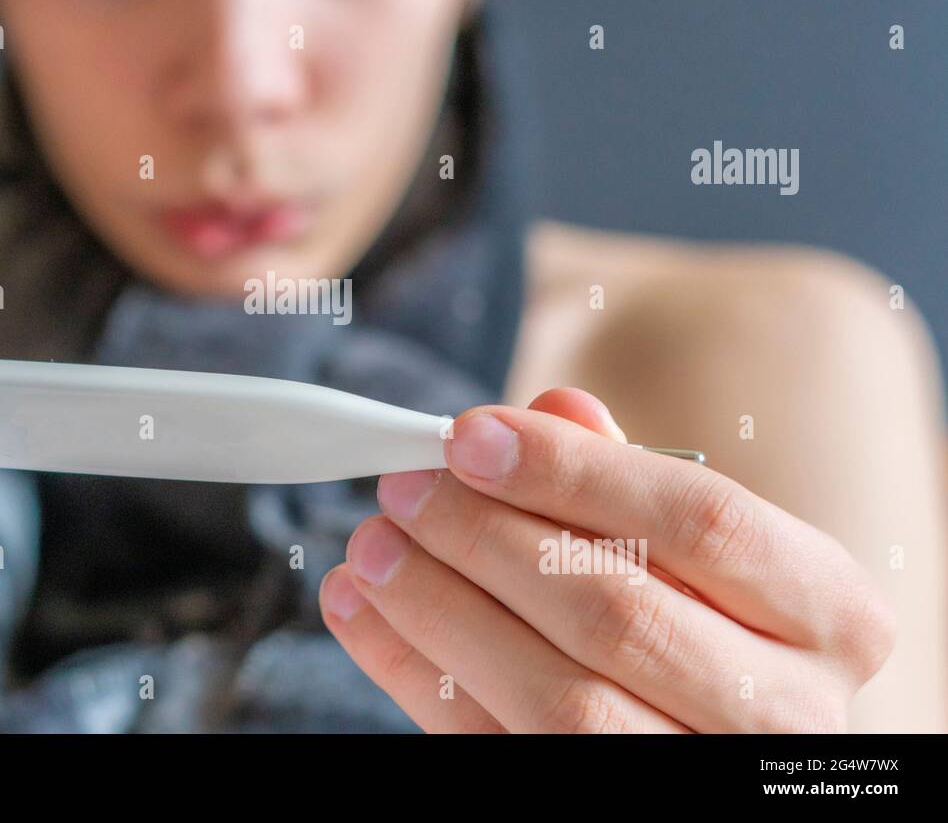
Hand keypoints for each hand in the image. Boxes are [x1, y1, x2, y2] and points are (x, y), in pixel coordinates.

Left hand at [319, 388, 895, 731]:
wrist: (724, 729)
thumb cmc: (712, 615)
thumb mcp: (702, 547)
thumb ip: (629, 479)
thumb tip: (550, 411)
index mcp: (829, 614)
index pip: (702, 523)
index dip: (574, 471)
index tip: (467, 435)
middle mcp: (785, 711)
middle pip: (616, 612)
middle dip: (487, 538)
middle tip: (404, 489)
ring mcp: (697, 776)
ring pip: (556, 699)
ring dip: (441, 609)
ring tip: (373, 547)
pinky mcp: (607, 814)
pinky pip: (494, 749)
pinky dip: (414, 675)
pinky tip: (364, 612)